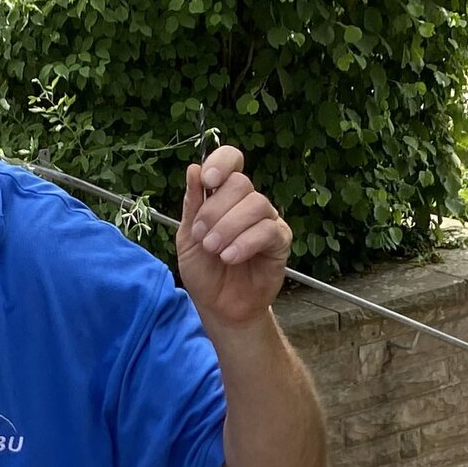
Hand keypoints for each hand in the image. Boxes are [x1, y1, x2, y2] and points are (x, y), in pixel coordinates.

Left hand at [176, 145, 292, 331]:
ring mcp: (267, 220)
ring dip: (229, 227)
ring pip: (256, 204)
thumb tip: (193, 169)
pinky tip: (230, 257)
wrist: (219, 306)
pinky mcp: (280, 242)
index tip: (208, 181)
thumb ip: (192, 206)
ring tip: (214, 250)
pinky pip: (268, 230)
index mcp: (225, 195)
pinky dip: (245, 242)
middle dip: (215, 210)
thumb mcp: (188, 238)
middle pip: (241, 183)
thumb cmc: (204, 272)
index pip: (232, 160)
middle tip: (202, 236)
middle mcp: (248, 203)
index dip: (222, 162)